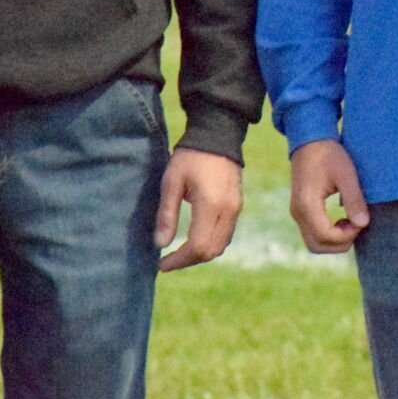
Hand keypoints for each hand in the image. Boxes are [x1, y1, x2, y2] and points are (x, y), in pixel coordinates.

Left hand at [155, 148, 242, 270]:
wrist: (218, 134)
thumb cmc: (190, 157)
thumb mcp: (171, 182)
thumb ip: (167, 214)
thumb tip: (160, 244)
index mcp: (211, 205)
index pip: (198, 247)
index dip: (179, 260)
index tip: (161, 264)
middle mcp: (228, 211)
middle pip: (211, 251)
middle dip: (188, 261)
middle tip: (168, 261)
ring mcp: (236, 209)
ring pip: (221, 246)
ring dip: (200, 254)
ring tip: (179, 252)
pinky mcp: (238, 205)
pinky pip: (226, 234)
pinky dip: (210, 243)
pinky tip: (195, 239)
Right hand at [288, 139, 368, 253]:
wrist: (310, 140)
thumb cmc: (329, 154)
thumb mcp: (346, 174)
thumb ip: (354, 199)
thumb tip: (363, 224)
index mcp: (307, 204)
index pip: (326, 236)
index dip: (347, 235)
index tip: (361, 221)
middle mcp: (298, 212)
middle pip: (317, 246)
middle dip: (340, 243)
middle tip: (356, 224)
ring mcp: (297, 212)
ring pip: (314, 243)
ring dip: (334, 240)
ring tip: (350, 222)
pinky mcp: (300, 210)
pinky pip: (312, 233)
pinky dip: (328, 234)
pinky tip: (342, 219)